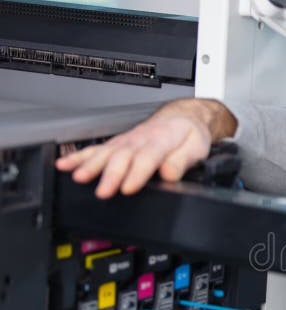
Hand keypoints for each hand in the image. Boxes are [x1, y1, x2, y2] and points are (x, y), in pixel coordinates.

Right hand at [55, 98, 236, 198]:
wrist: (182, 119)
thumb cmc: (189, 134)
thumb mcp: (196, 147)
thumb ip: (182, 161)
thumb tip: (169, 174)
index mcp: (162, 139)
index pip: (148, 157)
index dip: (137, 173)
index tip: (128, 188)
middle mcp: (140, 139)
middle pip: (123, 156)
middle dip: (111, 174)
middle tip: (103, 191)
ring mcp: (126, 141)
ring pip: (106, 152)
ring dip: (91, 165)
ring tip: (80, 177)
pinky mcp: (117, 144)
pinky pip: (95, 149)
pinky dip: (79, 157)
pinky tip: (65, 165)